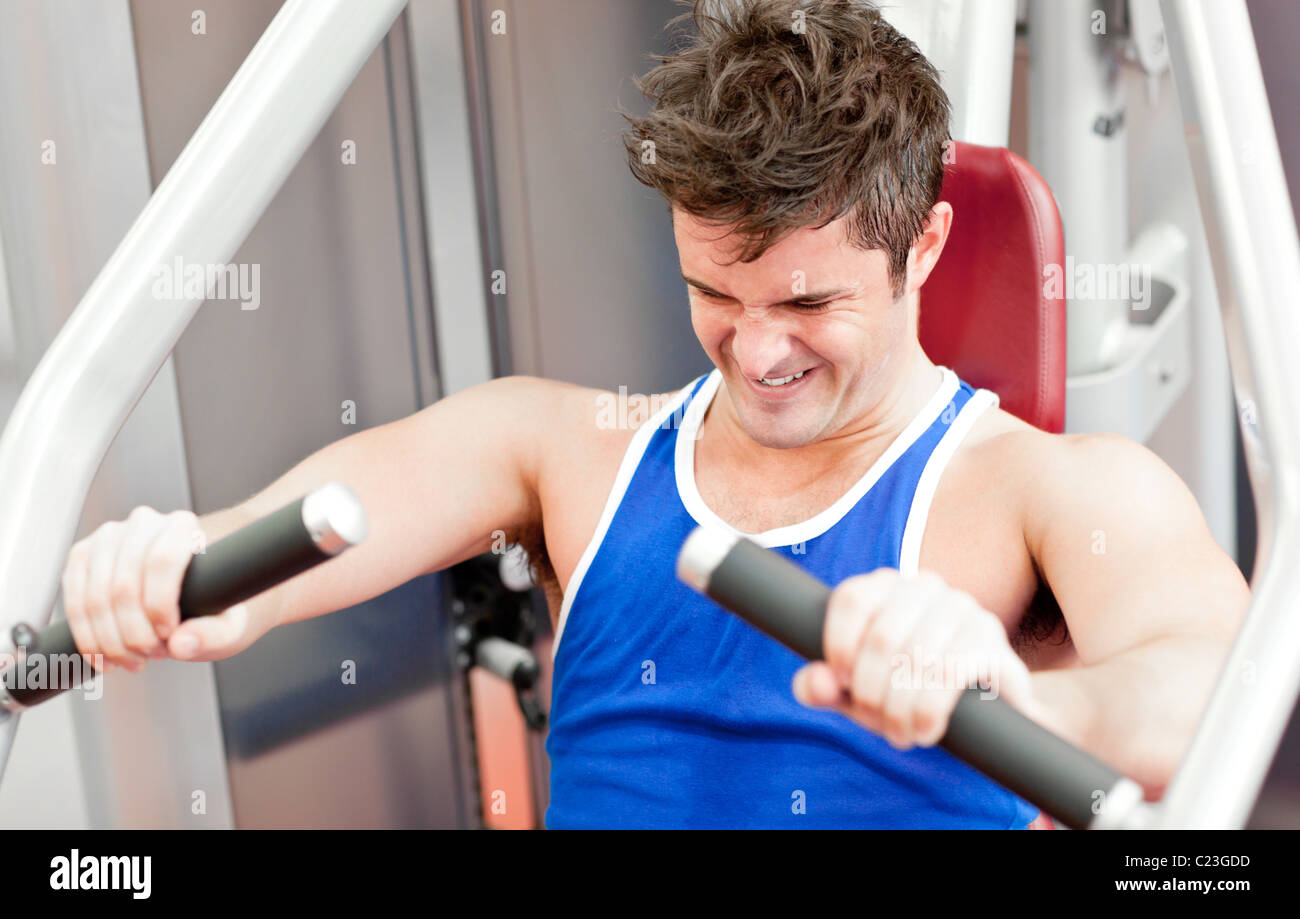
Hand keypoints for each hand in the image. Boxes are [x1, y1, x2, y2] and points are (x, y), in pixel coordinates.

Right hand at [61, 506, 272, 671]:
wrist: (192, 588)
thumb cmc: (213, 603)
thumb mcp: (230, 624)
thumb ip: (214, 635)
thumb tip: (181, 643)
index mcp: (183, 527)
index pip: (162, 561)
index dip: (160, 605)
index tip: (169, 635)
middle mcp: (143, 524)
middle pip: (123, 586)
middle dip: (134, 633)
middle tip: (154, 654)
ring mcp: (108, 538)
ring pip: (95, 598)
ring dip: (111, 641)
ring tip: (135, 660)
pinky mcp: (83, 557)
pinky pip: (74, 603)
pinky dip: (87, 638)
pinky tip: (105, 657)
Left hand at [791, 568, 1035, 749]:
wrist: (978, 708)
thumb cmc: (904, 689)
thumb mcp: (855, 691)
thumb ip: (822, 686)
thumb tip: (812, 682)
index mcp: (886, 585)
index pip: (852, 599)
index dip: (839, 646)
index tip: (842, 683)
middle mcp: (925, 586)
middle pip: (882, 637)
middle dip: (870, 692)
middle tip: (873, 723)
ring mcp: (963, 608)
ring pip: (915, 657)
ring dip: (899, 708)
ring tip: (898, 733)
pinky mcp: (990, 638)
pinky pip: (949, 671)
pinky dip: (928, 709)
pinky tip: (924, 731)